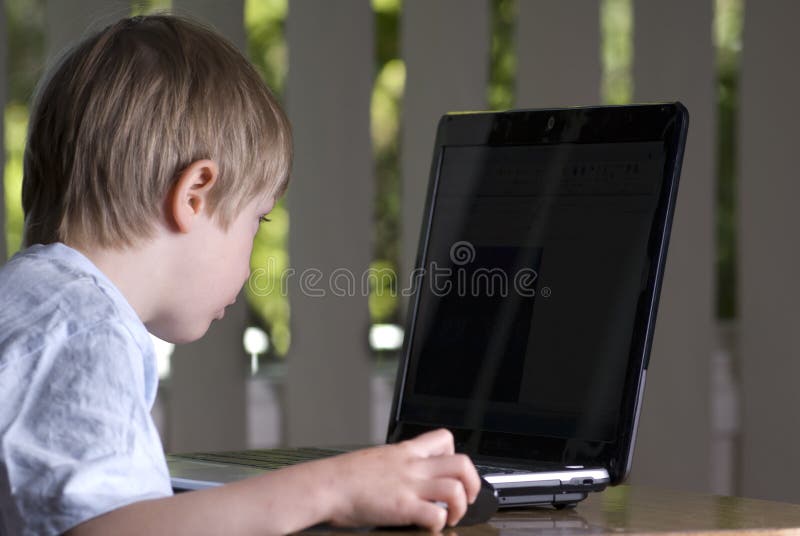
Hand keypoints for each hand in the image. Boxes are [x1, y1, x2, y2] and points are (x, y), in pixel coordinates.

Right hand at [324, 428, 480, 530]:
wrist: (325, 485)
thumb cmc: (342, 477)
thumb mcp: (375, 459)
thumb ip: (394, 465)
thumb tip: (400, 475)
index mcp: (405, 452)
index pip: (444, 439)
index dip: (456, 455)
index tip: (452, 472)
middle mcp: (412, 466)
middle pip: (461, 463)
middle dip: (473, 483)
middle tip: (467, 497)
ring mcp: (409, 486)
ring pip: (456, 488)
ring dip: (461, 506)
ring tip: (453, 517)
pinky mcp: (402, 507)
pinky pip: (436, 515)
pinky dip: (440, 524)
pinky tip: (432, 527)